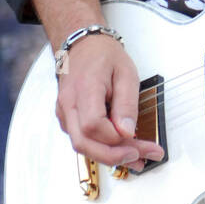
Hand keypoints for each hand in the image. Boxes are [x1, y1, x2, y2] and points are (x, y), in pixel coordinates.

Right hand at [55, 35, 163, 170]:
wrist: (83, 46)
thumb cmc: (104, 56)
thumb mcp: (126, 73)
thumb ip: (127, 104)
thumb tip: (127, 132)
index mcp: (84, 89)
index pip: (93, 124)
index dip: (114, 139)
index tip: (138, 141)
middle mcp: (68, 104)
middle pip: (83, 143)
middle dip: (113, 156)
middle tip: (140, 157)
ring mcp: (64, 112)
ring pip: (81, 145)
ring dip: (108, 156)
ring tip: (136, 157)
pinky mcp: (67, 118)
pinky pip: (81, 139)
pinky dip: (100, 148)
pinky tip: (120, 148)